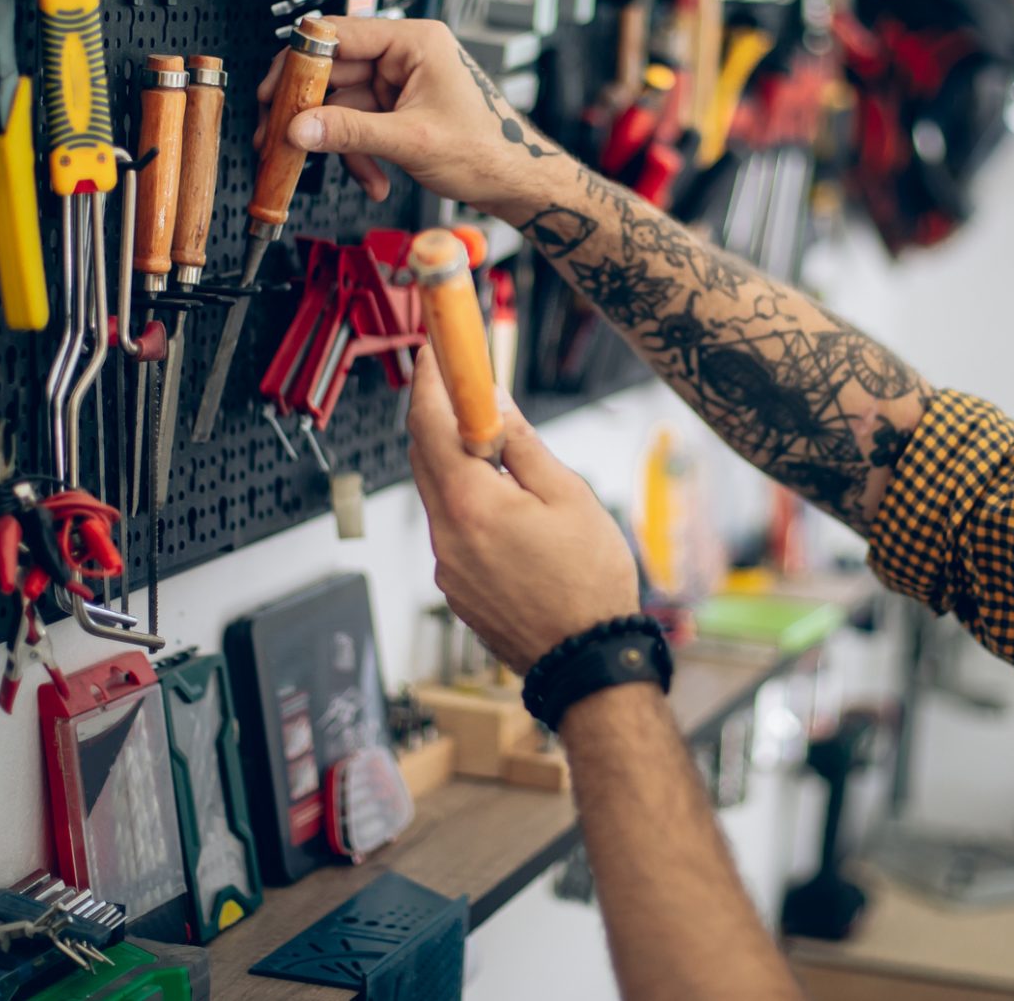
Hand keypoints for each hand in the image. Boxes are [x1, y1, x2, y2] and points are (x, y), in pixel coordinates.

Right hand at [255, 17, 566, 218]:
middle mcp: (406, 55)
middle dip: (312, 113)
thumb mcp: (412, 141)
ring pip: (344, 105)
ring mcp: (401, 83)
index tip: (276, 92)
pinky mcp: (400, 109)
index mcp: (415, 42)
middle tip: (282, 138)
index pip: (339, 34)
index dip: (301, 63)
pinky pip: (360, 125)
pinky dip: (360, 154)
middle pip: (335, 73)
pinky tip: (375, 179)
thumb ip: (350, 133)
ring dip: (342, 144)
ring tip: (352, 173)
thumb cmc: (488, 150)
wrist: (517, 181)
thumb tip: (300, 128)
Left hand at [406, 343, 641, 673]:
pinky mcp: (456, 588)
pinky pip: (452, 529)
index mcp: (472, 505)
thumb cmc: (588, 582)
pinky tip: (504, 505)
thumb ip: (522, 445)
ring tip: (495, 446)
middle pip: (424, 456)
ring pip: (439, 495)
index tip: (434, 351)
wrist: (585, 662)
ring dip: (456, 461)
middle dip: (436, 413)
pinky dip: (467, 502)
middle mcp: (447, 535)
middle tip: (458, 382)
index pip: (431, 424)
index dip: (429, 380)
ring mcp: (447, 566)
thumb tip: (493, 404)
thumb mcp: (568, 496)